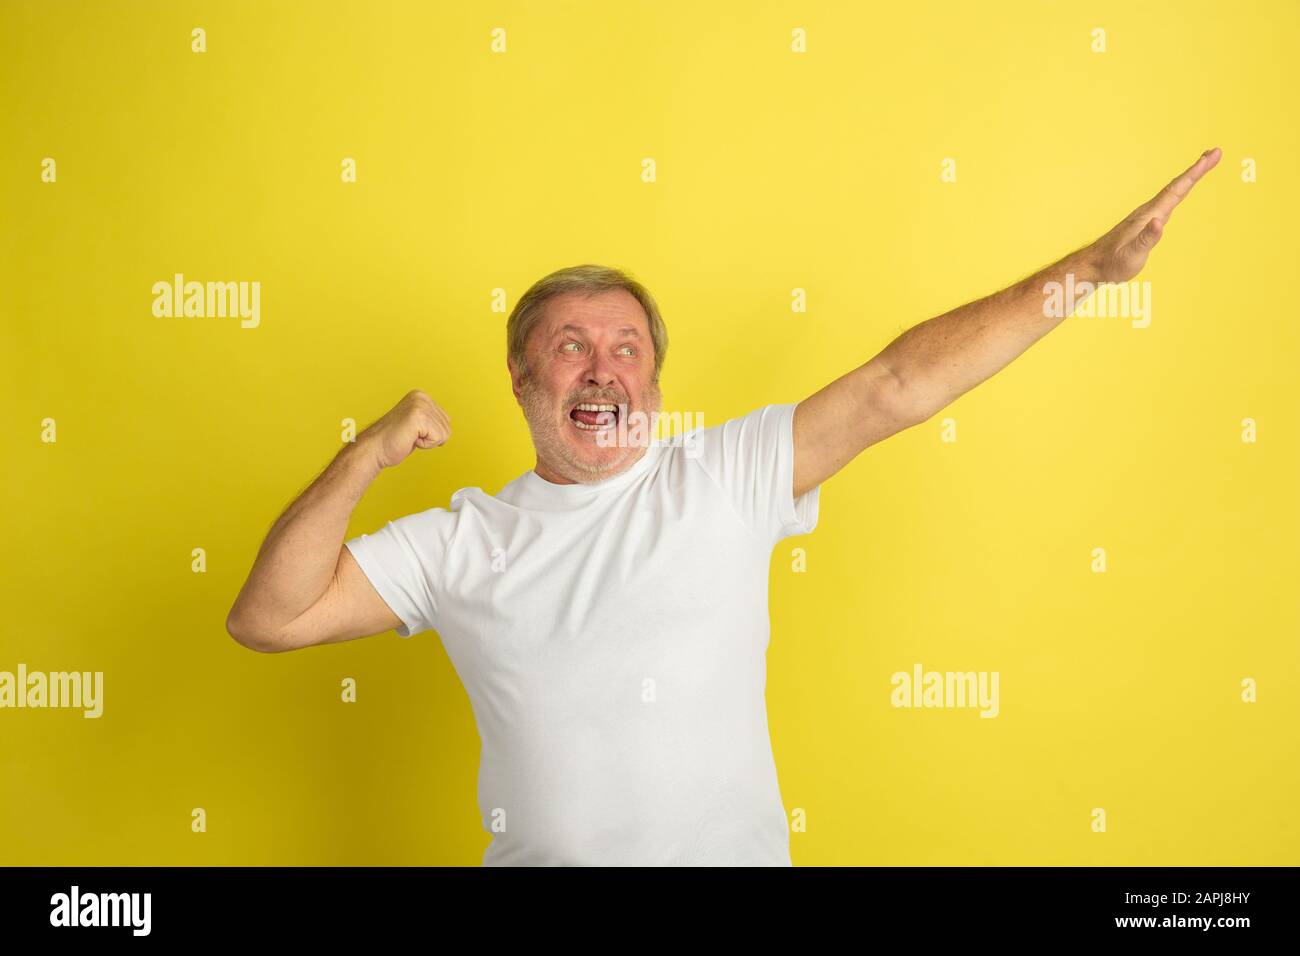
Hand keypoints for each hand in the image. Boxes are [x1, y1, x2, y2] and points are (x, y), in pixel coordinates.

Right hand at [357, 390, 451, 469]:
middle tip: (409, 435)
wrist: (374, 448)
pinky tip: (409, 439)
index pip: (446, 421)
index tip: (412, 432)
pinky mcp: (419, 416)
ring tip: (409, 436)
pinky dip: (425, 445)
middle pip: (447, 427)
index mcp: (421, 396)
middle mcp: (422, 397)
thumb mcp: (417, 424)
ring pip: (444, 434)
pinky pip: (438, 438)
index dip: (431, 434)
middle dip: (430, 437)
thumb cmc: (393, 440)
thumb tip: (448, 423)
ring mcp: (420, 405)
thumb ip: (430, 420)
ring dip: (427, 441)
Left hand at [1088, 147, 1220, 283]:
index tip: (1212, 156)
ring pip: (1171, 192)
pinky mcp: (1144, 222)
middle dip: (1196, 169)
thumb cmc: (1112, 263)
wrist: (1093, 265)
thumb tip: (1159, 221)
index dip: (1195, 173)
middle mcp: (1148, 211)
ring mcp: (1146, 216)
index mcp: (1149, 215)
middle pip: (1176, 186)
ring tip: (1202, 165)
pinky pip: (1166, 201)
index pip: (1176, 190)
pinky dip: (1178, 192)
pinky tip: (1179, 192)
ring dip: (1188, 178)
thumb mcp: (1132, 255)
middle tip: (1215, 152)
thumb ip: (1146, 239)